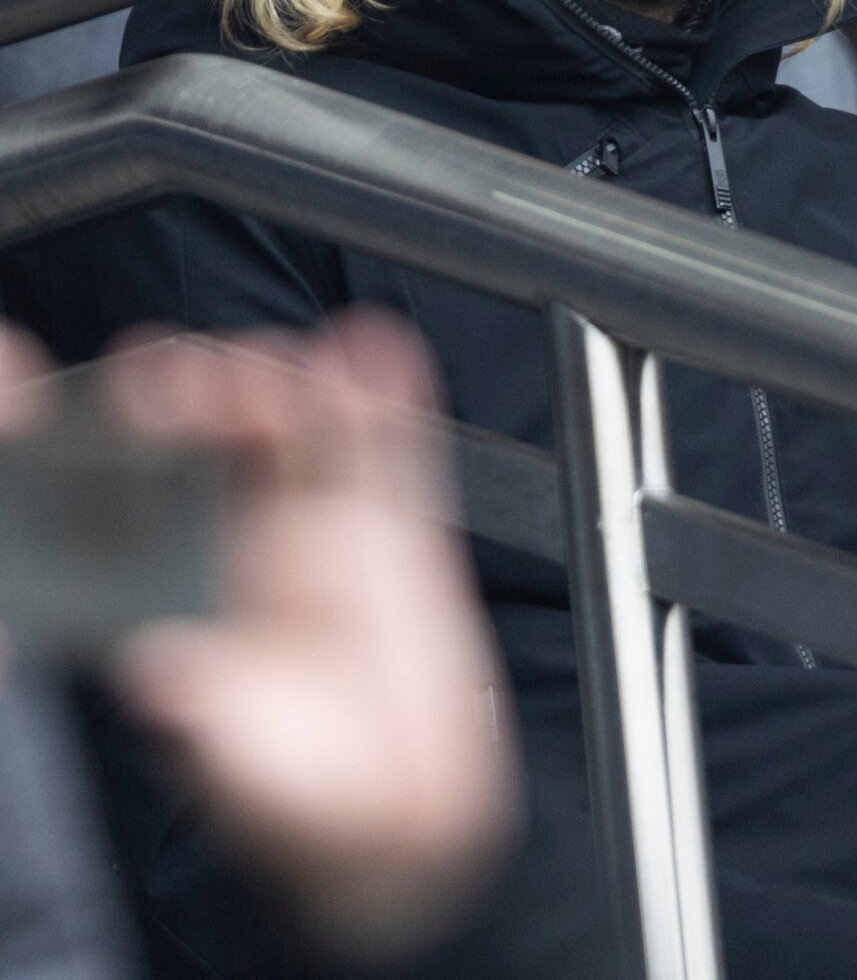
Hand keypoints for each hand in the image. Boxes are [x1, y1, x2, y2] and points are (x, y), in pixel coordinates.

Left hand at [107, 311, 520, 955]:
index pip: (150, 483)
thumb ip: (200, 717)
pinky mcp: (398, 532)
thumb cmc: (292, 798)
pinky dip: (390, 395)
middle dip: (219, 389)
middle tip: (223, 381)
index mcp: (186, 581)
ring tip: (314, 356)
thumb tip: (152, 677)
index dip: (140, 430)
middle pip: (225, 434)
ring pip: (308, 425)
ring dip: (308, 378)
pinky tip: (382, 349)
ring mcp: (325, 527)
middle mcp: (247, 540)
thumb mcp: (235, 764)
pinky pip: (393, 449)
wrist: (395, 825)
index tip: (143, 399)